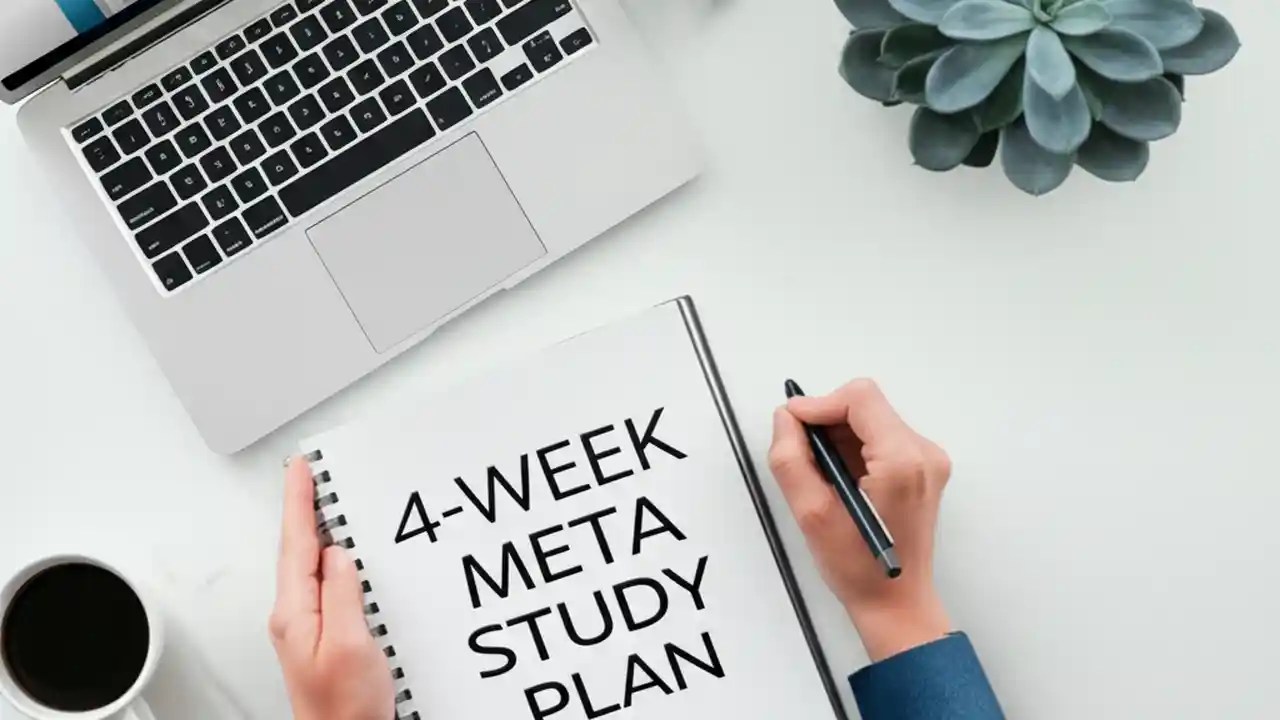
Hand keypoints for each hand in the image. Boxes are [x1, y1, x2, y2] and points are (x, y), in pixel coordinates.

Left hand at [269, 458, 394, 719]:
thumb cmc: (345, 707)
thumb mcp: (350, 642)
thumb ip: (342, 593)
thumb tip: (338, 554)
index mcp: (296, 613)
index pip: (296, 543)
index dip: (298, 502)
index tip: (300, 469)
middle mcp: (294, 617)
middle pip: (296, 549)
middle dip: (301, 508)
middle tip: (307, 474)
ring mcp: (305, 627)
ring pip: (307, 565)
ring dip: (313, 530)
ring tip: (318, 500)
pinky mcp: (321, 635)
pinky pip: (321, 584)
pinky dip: (326, 558)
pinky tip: (336, 553)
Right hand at [769, 379, 952, 661]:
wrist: (896, 603)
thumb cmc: (857, 569)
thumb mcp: (811, 514)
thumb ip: (791, 459)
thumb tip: (786, 418)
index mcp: (902, 461)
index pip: (859, 398)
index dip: (819, 404)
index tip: (793, 427)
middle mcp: (924, 453)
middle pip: (866, 406)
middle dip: (828, 422)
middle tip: (805, 457)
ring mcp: (928, 460)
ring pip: (872, 420)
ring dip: (840, 437)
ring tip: (824, 477)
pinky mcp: (924, 468)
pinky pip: (881, 437)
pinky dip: (855, 448)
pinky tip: (843, 481)